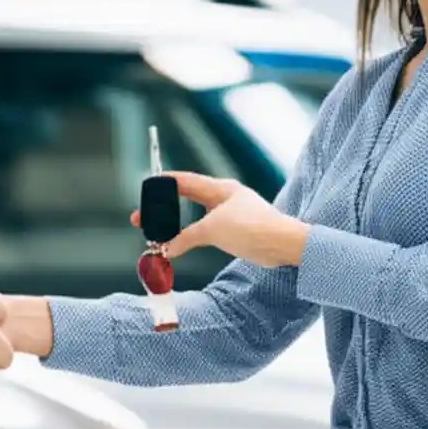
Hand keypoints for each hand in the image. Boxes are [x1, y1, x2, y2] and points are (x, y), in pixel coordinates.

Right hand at [130, 172, 310, 267]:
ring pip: (196, 216)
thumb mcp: (212, 230)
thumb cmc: (251, 228)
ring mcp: (230, 214)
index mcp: (220, 189)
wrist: (282, 245)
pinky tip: (182, 243)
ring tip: (160, 232)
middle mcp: (224, 198)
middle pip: (188, 198)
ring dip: (177, 223)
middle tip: (145, 218)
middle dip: (165, 207)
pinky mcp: (235, 231)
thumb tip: (166, 248)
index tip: (148, 186)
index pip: (185, 181)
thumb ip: (186, 237)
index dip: (165, 182)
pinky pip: (206, 230)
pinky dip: (191, 235)